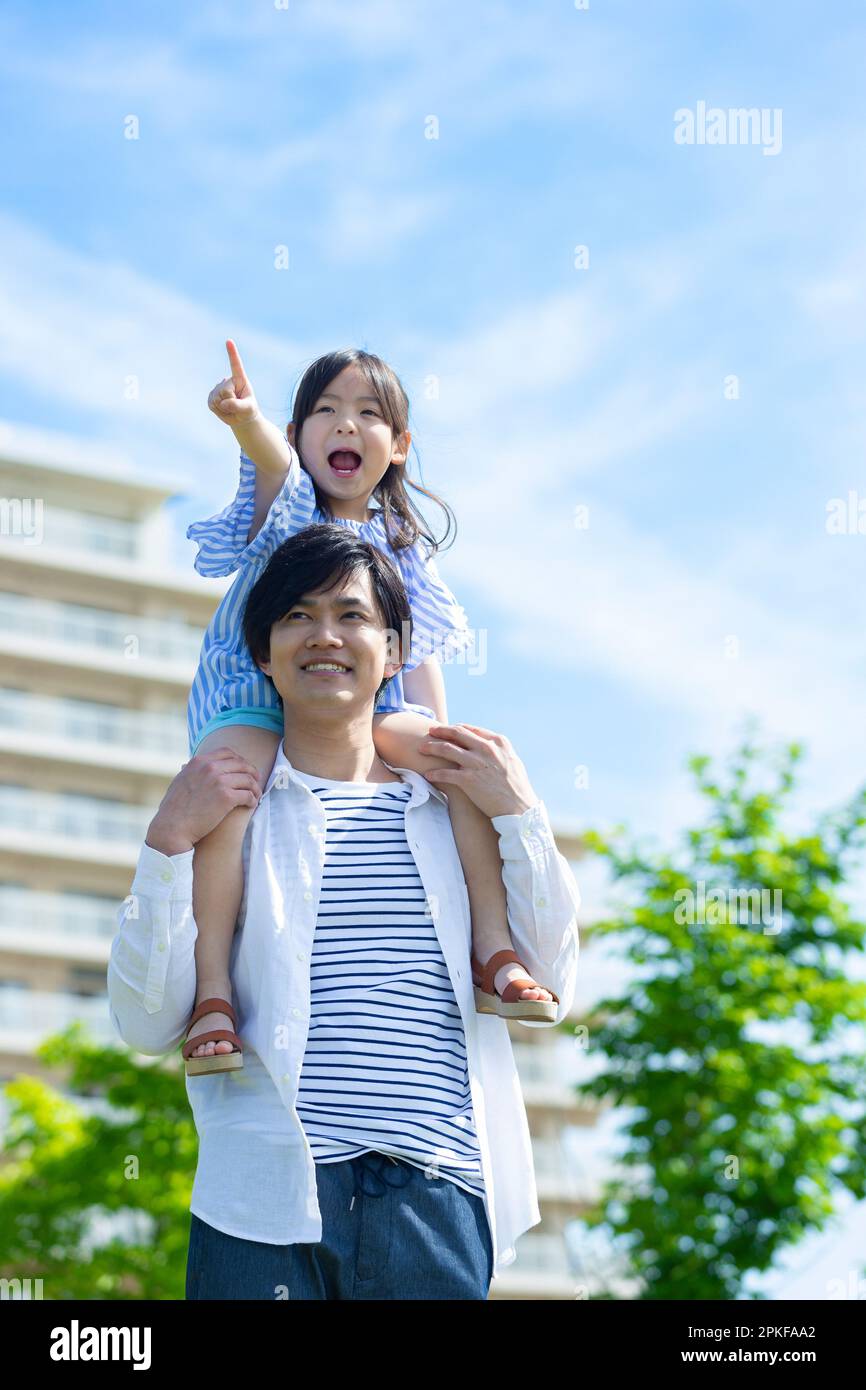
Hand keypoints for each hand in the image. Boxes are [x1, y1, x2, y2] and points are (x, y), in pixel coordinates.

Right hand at [146, 747, 263, 854]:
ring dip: (255, 788)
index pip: (227, 752)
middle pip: (241, 764)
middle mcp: (210, 767)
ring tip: (256, 795)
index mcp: (199, 761)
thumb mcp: (180, 781)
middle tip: (256, 782)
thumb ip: (190, 771)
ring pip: (248, 779)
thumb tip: (188, 765)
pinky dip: (253, 799)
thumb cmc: (174, 809)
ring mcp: (219, 781)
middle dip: (252, 772)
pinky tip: (251, 804)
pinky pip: (248, 795)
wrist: (172, 828)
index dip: (240, 760)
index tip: (244, 770)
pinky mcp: (226, 797)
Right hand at [207, 339, 260, 427]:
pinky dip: (218, 410)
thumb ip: (238, 406)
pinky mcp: (211, 396)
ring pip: (217, 398)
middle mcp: (228, 380)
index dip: (232, 353)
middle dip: (230, 402)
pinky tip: (223, 409)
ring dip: (224, 408)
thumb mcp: (248, 409)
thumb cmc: (248, 411)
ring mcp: (218, 387)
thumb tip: (224, 403)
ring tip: (230, 408)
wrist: (240, 418)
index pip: (236, 365)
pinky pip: (212, 404)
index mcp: (240, 379)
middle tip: (236, 406)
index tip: (229, 341)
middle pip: (225, 391)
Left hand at [419, 724, 538, 818]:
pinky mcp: (468, 780)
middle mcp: (486, 749)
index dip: (456, 728)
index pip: (471, 729)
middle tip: (429, 731)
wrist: (519, 808)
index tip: (447, 729)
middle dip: (440, 731)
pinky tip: (427, 775)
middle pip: (457, 734)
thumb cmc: (516, 787)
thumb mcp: (512, 761)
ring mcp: (476, 763)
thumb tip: (486, 745)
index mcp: (498, 742)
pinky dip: (434, 773)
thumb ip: (498, 750)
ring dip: (431, 747)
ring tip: (421, 748)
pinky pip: (445, 774)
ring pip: (447, 749)